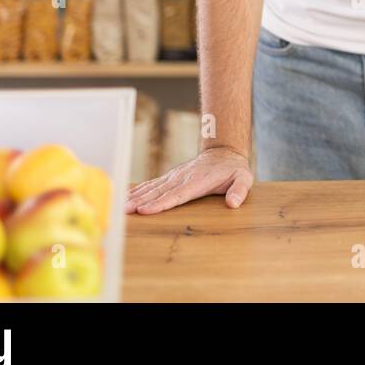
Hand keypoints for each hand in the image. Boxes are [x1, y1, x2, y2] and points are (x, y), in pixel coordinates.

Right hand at [124, 146, 253, 214]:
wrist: (223, 152)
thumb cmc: (233, 169)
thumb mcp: (244, 178)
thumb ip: (239, 190)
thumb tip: (233, 203)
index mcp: (198, 181)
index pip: (177, 195)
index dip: (161, 203)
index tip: (145, 210)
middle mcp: (183, 178)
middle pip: (159, 192)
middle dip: (141, 202)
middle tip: (124, 211)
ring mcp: (175, 176)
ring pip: (153, 187)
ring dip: (136, 197)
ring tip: (120, 207)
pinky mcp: (171, 177)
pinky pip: (152, 184)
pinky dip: (138, 190)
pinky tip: (125, 196)